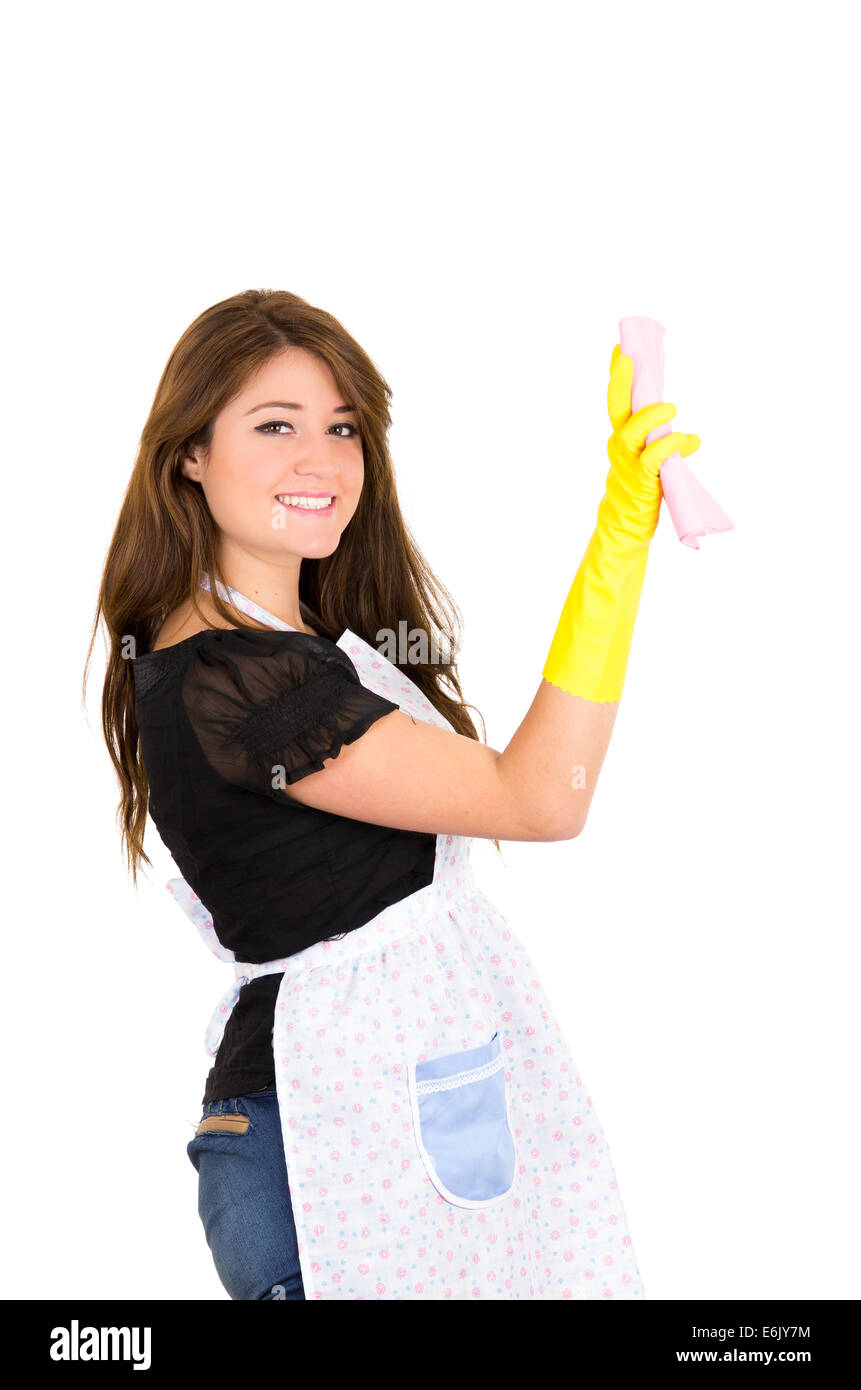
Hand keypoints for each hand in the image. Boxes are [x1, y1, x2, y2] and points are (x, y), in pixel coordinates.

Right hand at [603, 344, 701, 543]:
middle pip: (616, 406)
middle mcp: (621, 443)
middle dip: (620, 382)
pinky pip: (652, 459)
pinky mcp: (641, 479)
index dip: (619, 374)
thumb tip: (692, 439)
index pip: (620, 398)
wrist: (628, 523)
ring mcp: (628, 461)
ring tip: (672, 407)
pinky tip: (682, 440)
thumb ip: (672, 446)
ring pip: (632, 431)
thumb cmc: (643, 487)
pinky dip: (667, 447)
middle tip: (627, 359)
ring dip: (650, 416)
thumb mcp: (658, 460)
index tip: (621, 347)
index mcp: (624, 433)